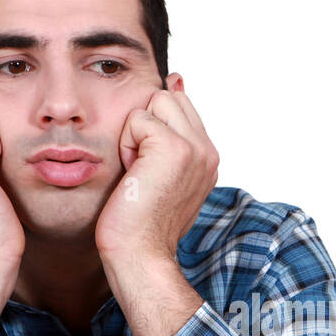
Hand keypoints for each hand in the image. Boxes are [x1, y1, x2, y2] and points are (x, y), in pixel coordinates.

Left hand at [94, 78, 218, 262]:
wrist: (141, 254)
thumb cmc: (142, 223)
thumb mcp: (160, 173)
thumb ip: (172, 134)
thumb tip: (175, 81)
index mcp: (208, 158)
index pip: (180, 106)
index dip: (154, 126)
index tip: (148, 165)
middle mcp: (208, 151)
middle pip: (170, 97)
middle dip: (146, 125)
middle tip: (142, 169)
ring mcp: (195, 148)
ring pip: (157, 100)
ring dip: (136, 133)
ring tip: (138, 170)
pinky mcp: (174, 148)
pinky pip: (139, 118)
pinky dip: (127, 145)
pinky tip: (133, 175)